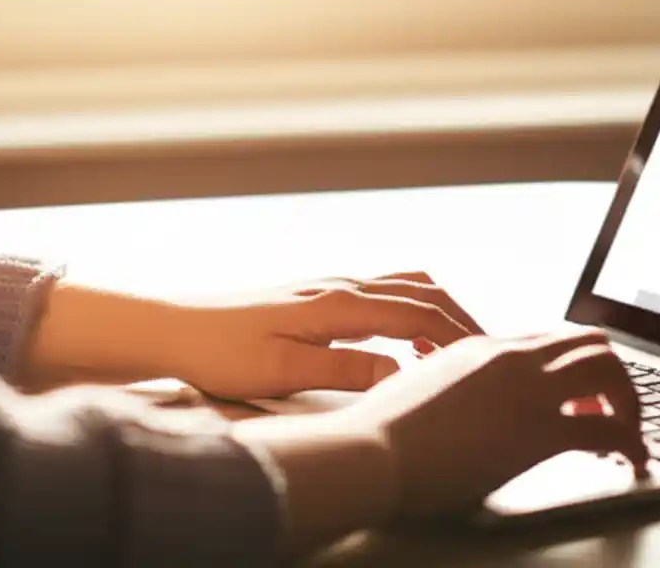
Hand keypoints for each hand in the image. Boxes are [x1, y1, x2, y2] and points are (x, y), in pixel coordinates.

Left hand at [24, 271, 482, 397]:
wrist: (172, 329)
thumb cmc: (220, 354)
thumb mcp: (284, 372)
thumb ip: (347, 370)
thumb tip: (404, 372)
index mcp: (340, 304)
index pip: (419, 313)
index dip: (459, 334)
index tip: (487, 357)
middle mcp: (342, 287)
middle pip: (423, 291)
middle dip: (460, 317)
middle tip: (487, 351)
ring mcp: (331, 287)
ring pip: (406, 285)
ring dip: (438, 310)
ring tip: (455, 345)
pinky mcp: (320, 296)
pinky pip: (384, 292)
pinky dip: (413, 309)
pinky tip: (408, 338)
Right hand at [234, 326, 647, 551]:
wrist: (367, 455)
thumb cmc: (380, 436)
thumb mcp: (420, 390)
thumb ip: (452, 385)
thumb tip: (460, 400)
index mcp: (485, 349)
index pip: (551, 340)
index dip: (575, 367)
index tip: (583, 395)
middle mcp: (513, 359)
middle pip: (591, 342)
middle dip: (613, 375)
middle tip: (614, 410)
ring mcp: (529, 391)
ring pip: (609, 369)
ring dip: (629, 400)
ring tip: (630, 432)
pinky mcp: (539, 432)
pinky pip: (609, 429)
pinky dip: (631, 442)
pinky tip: (631, 459)